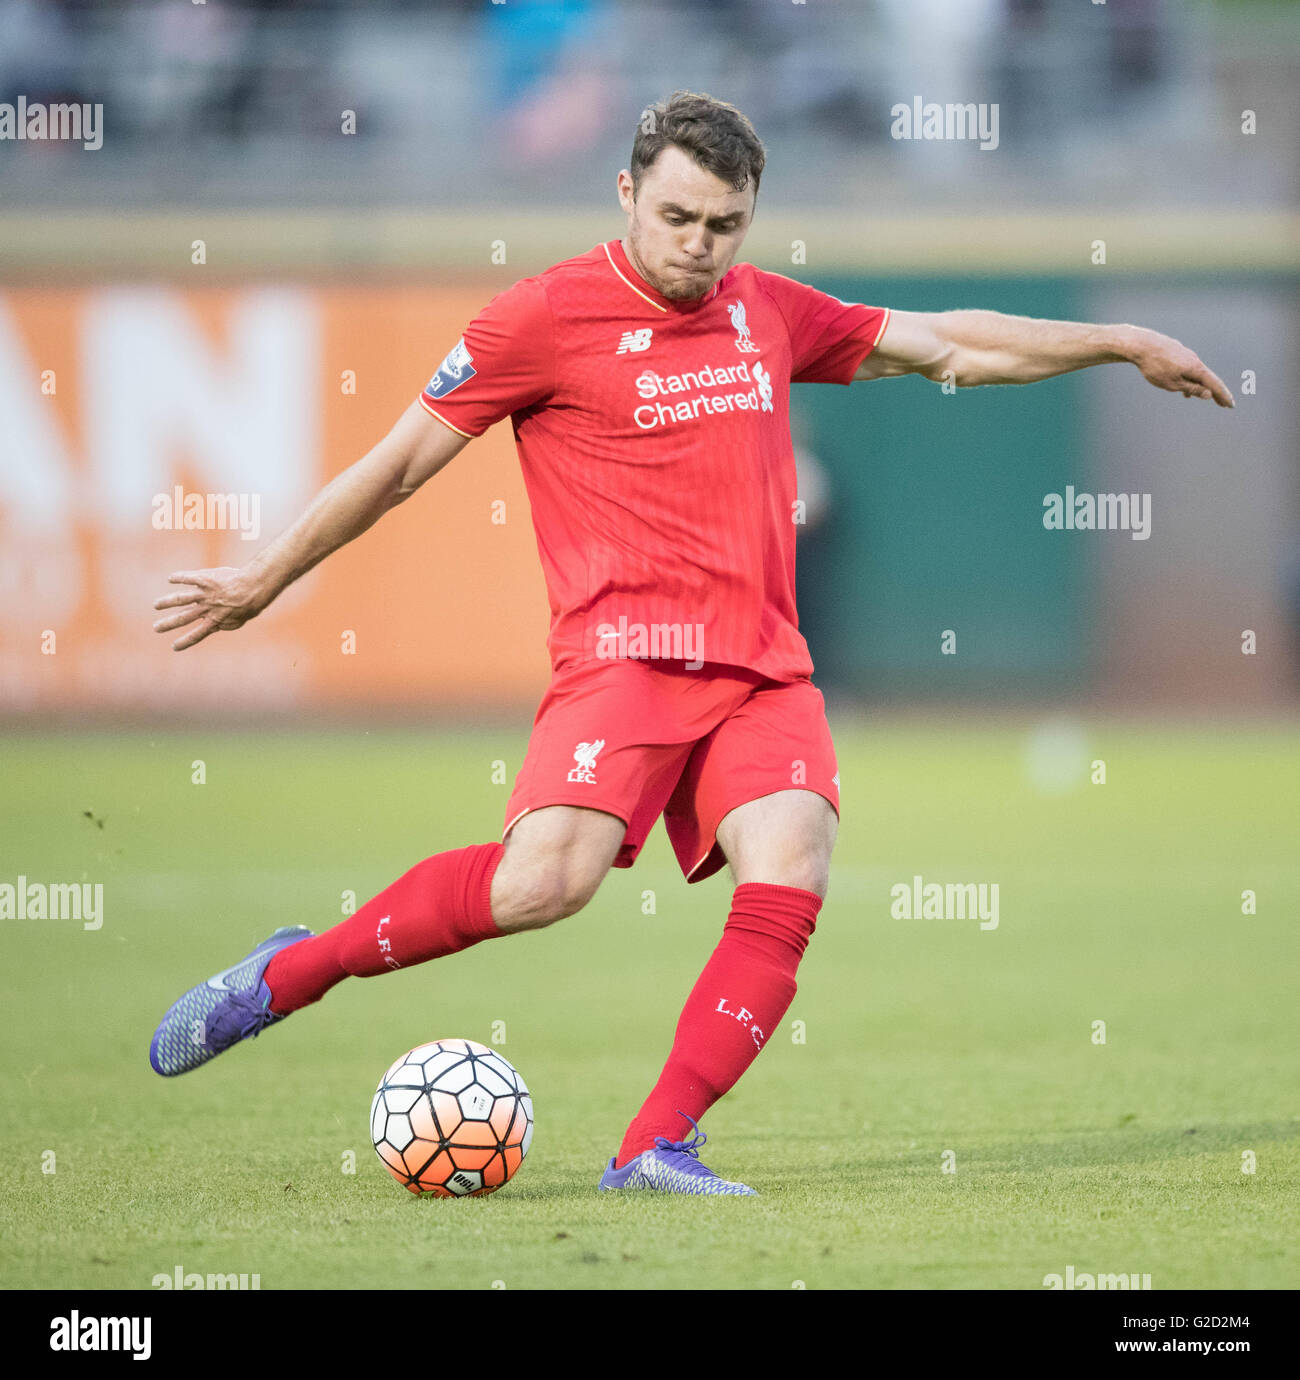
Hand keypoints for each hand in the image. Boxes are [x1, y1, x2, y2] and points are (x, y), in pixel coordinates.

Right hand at [152, 566, 270, 650]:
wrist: (253, 588)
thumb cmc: (250, 605)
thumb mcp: (239, 619)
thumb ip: (227, 623)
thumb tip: (218, 626)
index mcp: (215, 621)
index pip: (197, 635)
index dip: (185, 642)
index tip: (174, 647)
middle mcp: (206, 608)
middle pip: (183, 618)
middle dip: (168, 624)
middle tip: (156, 628)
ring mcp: (205, 594)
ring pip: (181, 599)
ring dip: (167, 602)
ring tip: (156, 605)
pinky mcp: (205, 579)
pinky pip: (189, 578)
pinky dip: (179, 578)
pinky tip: (170, 578)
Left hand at [1125, 326, 1233, 406]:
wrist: (1140, 345)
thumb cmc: (1155, 367)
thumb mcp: (1172, 384)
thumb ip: (1192, 388)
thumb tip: (1208, 394)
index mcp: (1196, 369)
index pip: (1214, 384)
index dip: (1223, 396)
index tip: (1230, 406)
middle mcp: (1194, 360)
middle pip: (1208, 378)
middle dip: (1215, 392)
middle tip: (1224, 404)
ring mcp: (1185, 355)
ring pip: (1196, 373)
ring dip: (1200, 386)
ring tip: (1199, 397)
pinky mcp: (1176, 352)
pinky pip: (1187, 368)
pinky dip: (1189, 378)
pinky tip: (1182, 386)